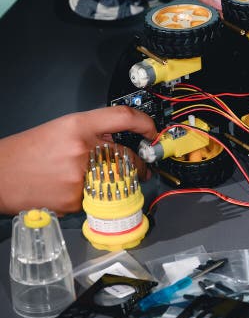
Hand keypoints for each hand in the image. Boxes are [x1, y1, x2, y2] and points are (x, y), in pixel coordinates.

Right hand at [0, 107, 156, 215]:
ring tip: (91, 179)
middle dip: (139, 164)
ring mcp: (79, 176)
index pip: (123, 117)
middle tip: (142, 168)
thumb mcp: (60, 129)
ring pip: (114, 180)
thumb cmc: (28, 151)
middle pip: (127, 155)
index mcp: (77, 126)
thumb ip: (92, 131)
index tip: (153, 133)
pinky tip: (70, 191)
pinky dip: (89, 196)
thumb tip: (120, 140)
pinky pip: (96, 198)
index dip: (145, 123)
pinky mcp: (75, 200)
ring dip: (113, 182)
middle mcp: (82, 149)